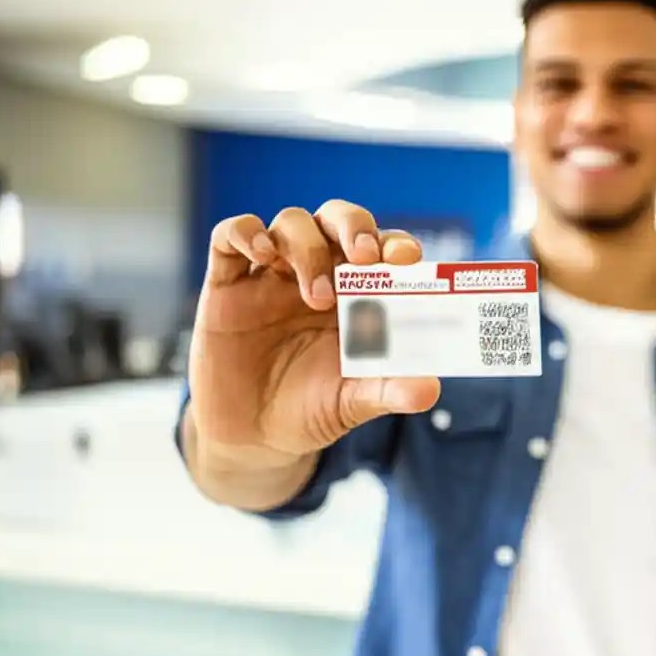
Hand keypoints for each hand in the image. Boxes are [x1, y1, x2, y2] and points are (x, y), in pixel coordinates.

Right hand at [187, 200, 440, 465]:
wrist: (252, 436)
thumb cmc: (312, 408)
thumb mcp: (352, 402)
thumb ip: (388, 390)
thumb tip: (430, 390)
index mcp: (357, 292)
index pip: (382, 249)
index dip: (396, 245)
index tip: (407, 259)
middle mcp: (317, 273)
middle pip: (337, 219)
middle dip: (354, 226)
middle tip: (365, 256)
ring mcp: (271, 275)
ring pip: (291, 223)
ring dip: (307, 248)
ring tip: (316, 296)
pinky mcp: (226, 285)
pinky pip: (228, 237)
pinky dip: (245, 233)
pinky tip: (261, 254)